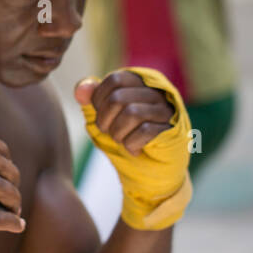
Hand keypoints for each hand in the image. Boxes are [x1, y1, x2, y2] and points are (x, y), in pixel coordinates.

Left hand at [74, 67, 191, 230]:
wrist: (149, 173)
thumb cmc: (126, 139)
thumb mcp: (104, 118)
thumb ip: (93, 101)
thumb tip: (81, 90)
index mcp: (141, 83)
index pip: (115, 79)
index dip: (99, 100)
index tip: (101, 118)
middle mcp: (157, 92)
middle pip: (119, 97)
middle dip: (105, 121)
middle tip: (109, 133)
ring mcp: (167, 111)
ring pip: (132, 113)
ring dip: (118, 133)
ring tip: (122, 141)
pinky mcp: (172, 130)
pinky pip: (145, 131)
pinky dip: (132, 144)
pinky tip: (134, 150)